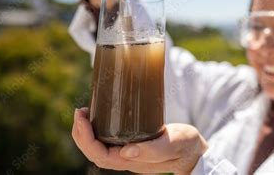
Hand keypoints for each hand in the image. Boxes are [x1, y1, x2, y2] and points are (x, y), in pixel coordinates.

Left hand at [72, 108, 208, 173]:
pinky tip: (101, 115)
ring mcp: (129, 153)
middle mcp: (127, 159)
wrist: (195, 152)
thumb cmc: (185, 146)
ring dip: (87, 132)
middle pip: (94, 152)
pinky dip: (99, 128)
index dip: (85, 139)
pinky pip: (109, 140)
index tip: (81, 118)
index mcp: (132, 161)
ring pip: (99, 147)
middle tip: (79, 112)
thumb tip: (125, 151)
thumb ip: (153, 149)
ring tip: (84, 112)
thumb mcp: (172, 144)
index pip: (99, 155)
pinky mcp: (134, 143)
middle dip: (81, 134)